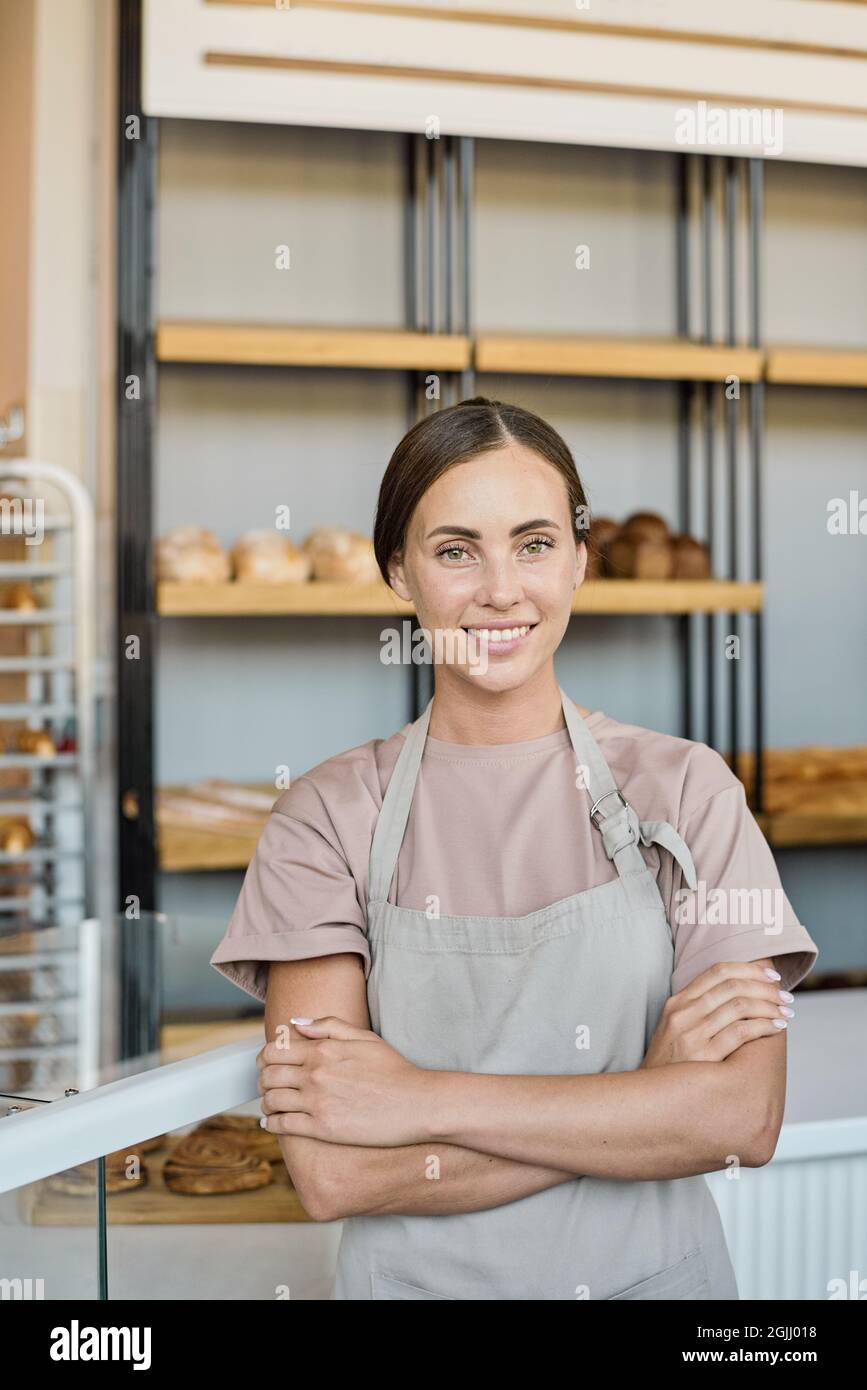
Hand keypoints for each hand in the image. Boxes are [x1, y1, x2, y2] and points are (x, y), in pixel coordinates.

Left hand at [257, 1016, 432, 1146]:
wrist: (416, 1103)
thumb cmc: (394, 1070)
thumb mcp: (364, 1037)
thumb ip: (328, 1026)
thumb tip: (296, 1022)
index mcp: (323, 1050)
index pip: (274, 1050)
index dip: (265, 1056)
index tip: (267, 1062)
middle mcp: (315, 1075)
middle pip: (268, 1075)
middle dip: (262, 1078)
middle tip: (266, 1082)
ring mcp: (317, 1103)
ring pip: (272, 1100)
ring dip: (266, 1101)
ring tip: (270, 1102)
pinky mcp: (322, 1129)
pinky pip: (284, 1125)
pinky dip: (271, 1123)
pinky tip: (271, 1122)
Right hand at [641, 960, 792, 1067]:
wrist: (649, 1100)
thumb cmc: (669, 1067)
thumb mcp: (674, 1030)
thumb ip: (699, 1011)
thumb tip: (741, 997)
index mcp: (677, 1003)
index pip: (718, 972)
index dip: (750, 969)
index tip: (772, 977)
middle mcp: (683, 1014)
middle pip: (733, 986)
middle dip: (766, 988)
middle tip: (786, 997)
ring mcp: (691, 1034)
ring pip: (740, 1005)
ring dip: (770, 1006)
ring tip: (786, 1013)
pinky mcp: (703, 1057)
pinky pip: (741, 1032)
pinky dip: (764, 1026)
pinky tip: (776, 1028)